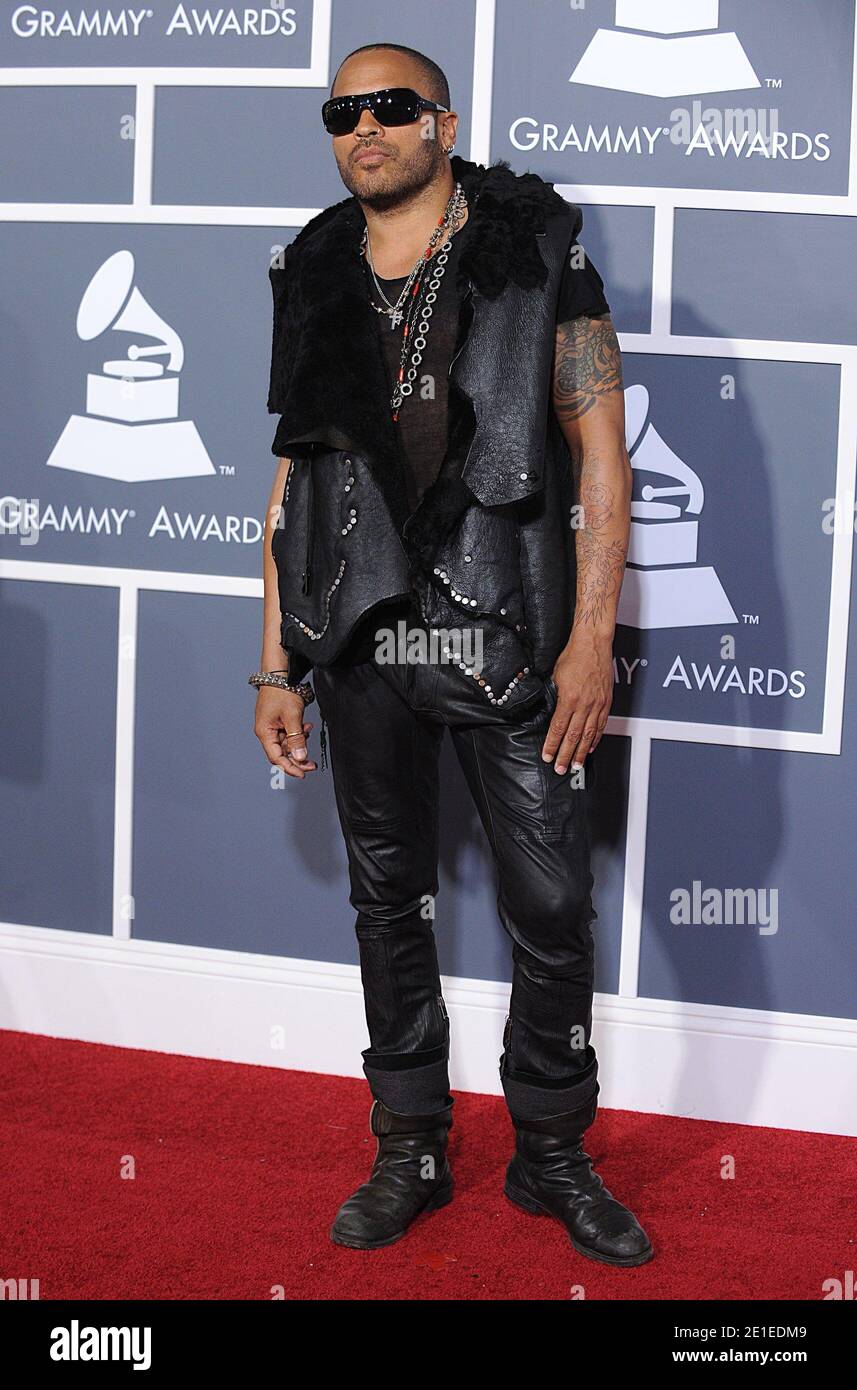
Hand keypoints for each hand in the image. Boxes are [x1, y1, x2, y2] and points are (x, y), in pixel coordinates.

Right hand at [254, 687, 316, 779]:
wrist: (279, 673)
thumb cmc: (281, 690)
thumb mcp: (292, 716)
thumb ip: (296, 738)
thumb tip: (300, 757)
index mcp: (264, 732)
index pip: (276, 758)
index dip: (290, 767)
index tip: (302, 774)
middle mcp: (266, 731)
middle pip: (281, 753)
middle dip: (297, 757)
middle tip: (311, 764)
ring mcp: (271, 726)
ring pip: (286, 743)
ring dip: (299, 741)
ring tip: (308, 730)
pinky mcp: (278, 721)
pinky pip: (288, 733)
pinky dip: (298, 733)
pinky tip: (305, 726)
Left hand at [541, 633, 612, 775]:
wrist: (593, 644)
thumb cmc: (573, 656)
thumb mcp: (555, 677)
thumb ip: (554, 696)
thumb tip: (549, 710)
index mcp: (569, 699)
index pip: (558, 729)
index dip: (552, 745)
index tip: (548, 756)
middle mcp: (585, 704)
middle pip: (573, 737)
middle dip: (566, 755)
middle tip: (560, 769)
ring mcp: (597, 704)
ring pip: (589, 735)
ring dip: (581, 752)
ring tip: (576, 765)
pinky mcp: (606, 702)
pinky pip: (601, 725)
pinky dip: (595, 738)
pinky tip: (591, 747)